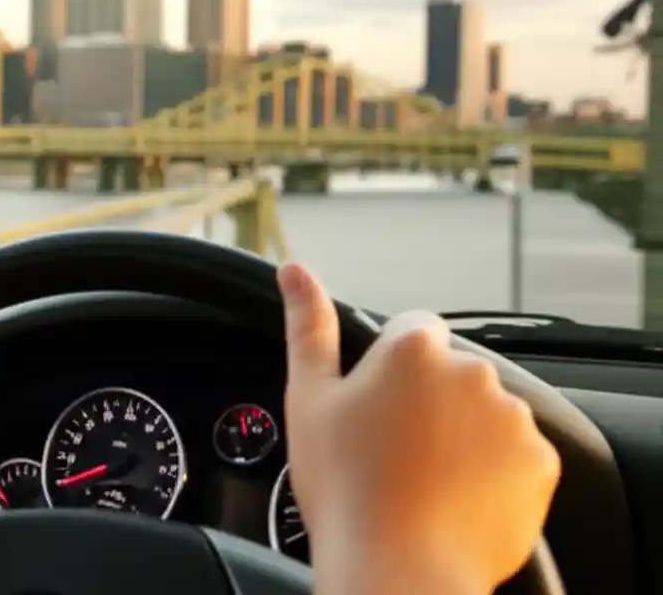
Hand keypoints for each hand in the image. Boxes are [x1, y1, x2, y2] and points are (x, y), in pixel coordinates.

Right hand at [277, 263, 559, 593]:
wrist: (398, 568)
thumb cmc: (344, 487)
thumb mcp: (309, 400)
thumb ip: (308, 326)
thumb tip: (294, 269)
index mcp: (412, 350)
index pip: (410, 331)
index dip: (389, 369)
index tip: (375, 409)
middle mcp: (470, 372)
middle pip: (448, 372)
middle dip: (427, 401)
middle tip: (392, 451)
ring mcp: (511, 417)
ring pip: (482, 413)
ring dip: (460, 435)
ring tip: (422, 480)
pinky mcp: (539, 462)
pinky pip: (515, 454)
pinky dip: (492, 471)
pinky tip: (454, 498)